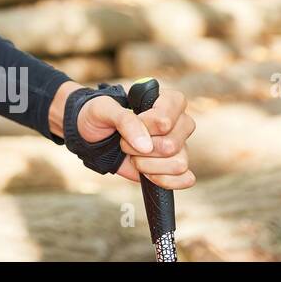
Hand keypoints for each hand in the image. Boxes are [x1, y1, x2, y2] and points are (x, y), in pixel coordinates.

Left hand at [78, 87, 197, 189]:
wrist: (95, 136)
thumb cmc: (100, 115)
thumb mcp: (103, 109)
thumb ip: (125, 120)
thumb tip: (146, 146)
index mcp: (167, 101)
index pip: (166, 119)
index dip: (145, 127)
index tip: (129, 125)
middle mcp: (178, 123)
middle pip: (172, 145)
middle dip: (141, 149)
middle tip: (125, 142)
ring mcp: (178, 145)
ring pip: (178, 164)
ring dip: (148, 165)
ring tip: (134, 156)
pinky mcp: (174, 166)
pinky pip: (185, 179)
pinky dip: (163, 180)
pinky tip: (147, 173)